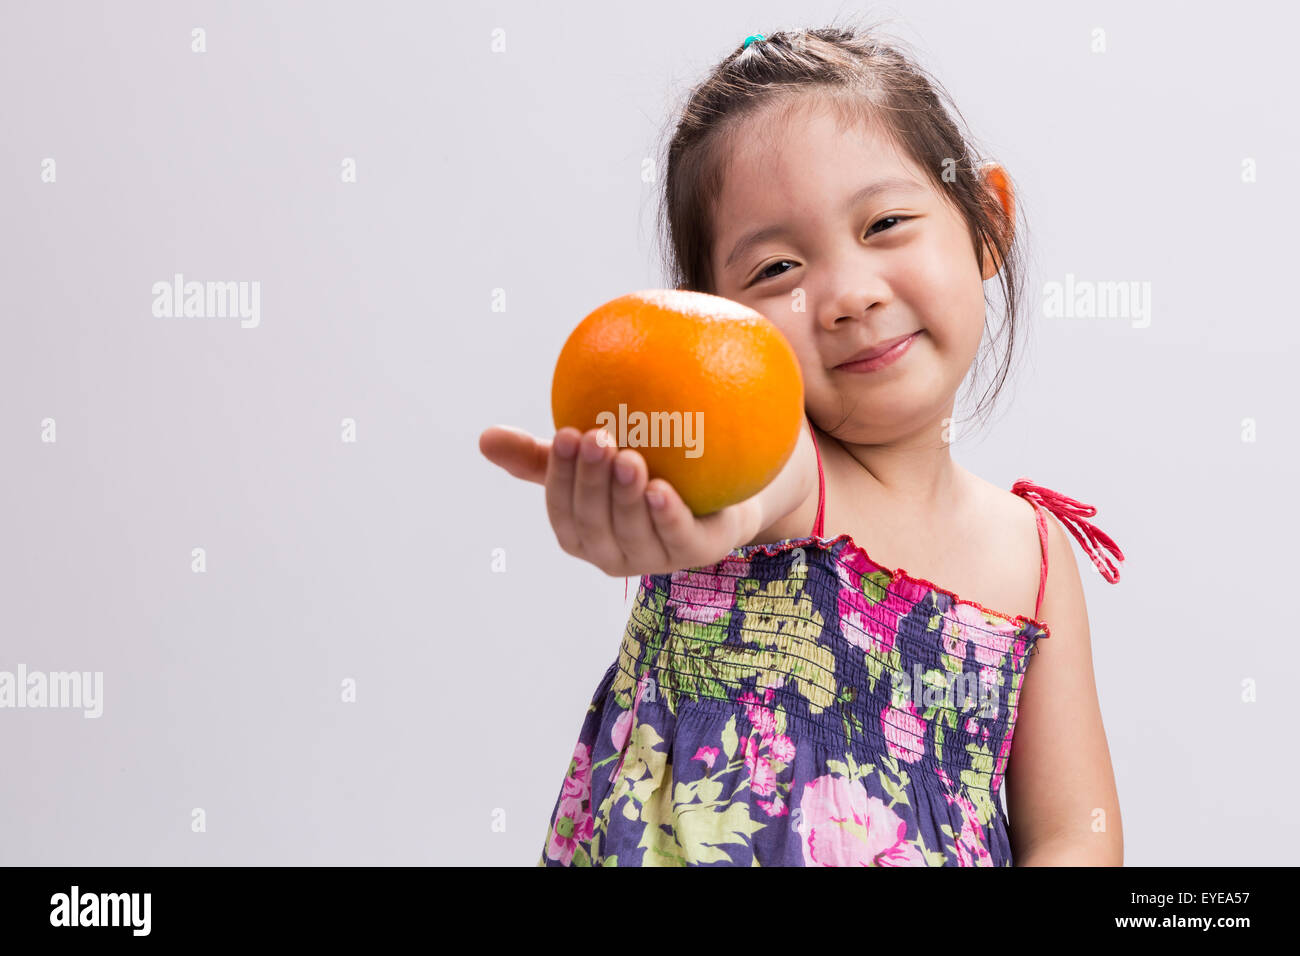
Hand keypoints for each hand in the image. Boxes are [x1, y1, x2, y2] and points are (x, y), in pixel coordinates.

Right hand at [478, 424, 758, 576]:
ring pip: (632, 530)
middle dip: (592, 481)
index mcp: (580, 535)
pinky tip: (660, 489)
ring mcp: (653, 558)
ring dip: (626, 495)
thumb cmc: (641, 473)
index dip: (561, 474)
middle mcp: (611, 554)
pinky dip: (666, 515)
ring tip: (628, 457)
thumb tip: (484, 438)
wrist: (719, 489)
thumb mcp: (590, 463)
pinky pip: (676, 537)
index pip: (562, 508)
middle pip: (594, 521)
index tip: (567, 433)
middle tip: (598, 437)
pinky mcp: (693, 553)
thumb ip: (541, 457)